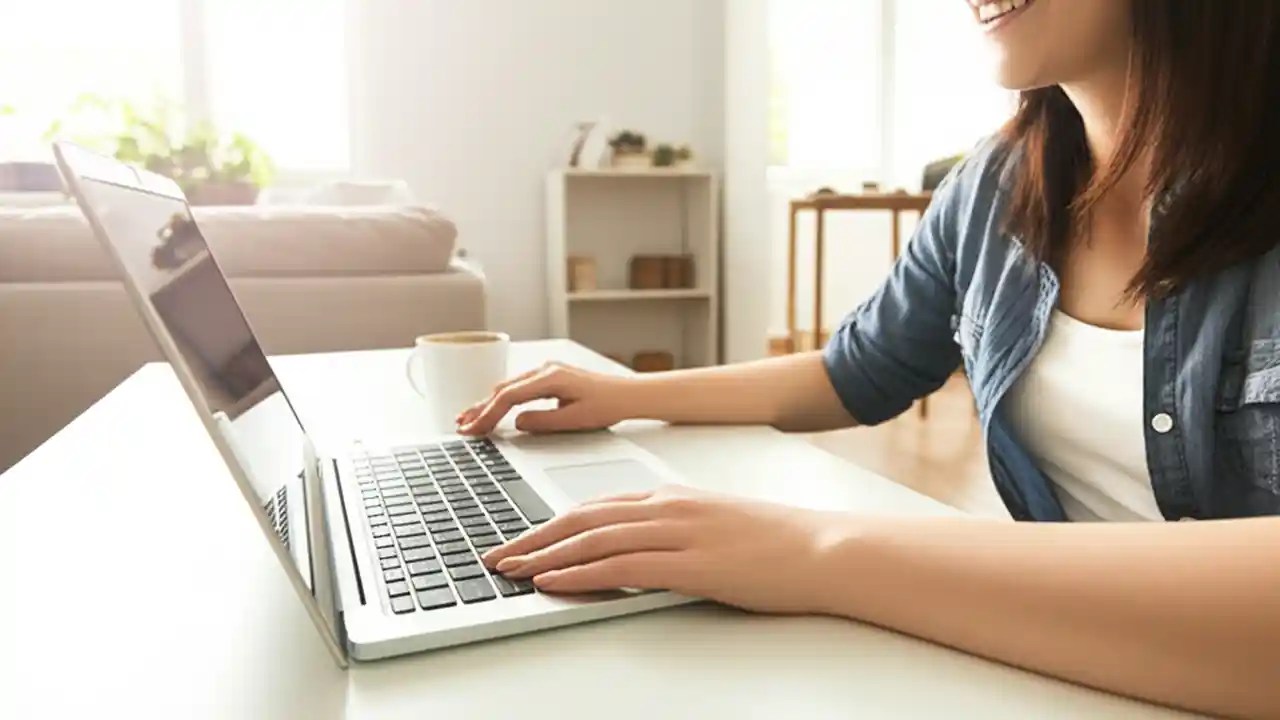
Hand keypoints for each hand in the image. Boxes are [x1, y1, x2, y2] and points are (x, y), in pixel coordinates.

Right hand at [456, 362, 636, 434]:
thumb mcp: (576, 420)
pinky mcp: (549, 378)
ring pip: (508, 387)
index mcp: (550, 378)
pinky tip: (492, 409)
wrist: (628, 395)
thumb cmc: (609, 405)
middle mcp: (545, 370)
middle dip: (480, 409)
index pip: (509, 397)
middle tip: (462, 428)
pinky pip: (519, 388)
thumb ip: (544, 422)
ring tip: (468, 420)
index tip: (473, 429)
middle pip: (503, 390)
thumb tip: (518, 423)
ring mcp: (546, 372)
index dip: (488, 414)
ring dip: (488, 404)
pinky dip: (502, 400)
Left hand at [481, 485, 846, 614]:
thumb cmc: (775, 543)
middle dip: (534, 537)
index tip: (523, 538)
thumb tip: (637, 552)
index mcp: (671, 497)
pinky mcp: (690, 564)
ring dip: (545, 556)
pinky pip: (621, 566)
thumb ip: (673, 532)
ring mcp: (678, 533)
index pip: (595, 506)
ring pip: (593, 540)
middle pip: (582, 518)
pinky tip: (553, 580)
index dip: (552, 523)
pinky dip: (579, 573)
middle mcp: (667, 508)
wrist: (822, 548)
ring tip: (511, 570)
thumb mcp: (714, 526)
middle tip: (498, 555)